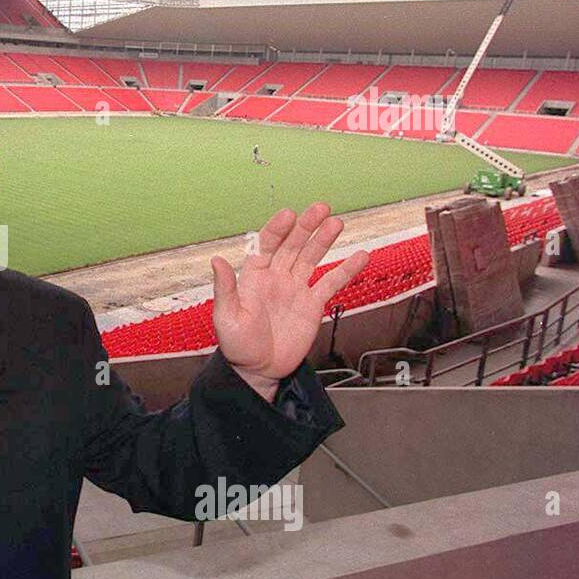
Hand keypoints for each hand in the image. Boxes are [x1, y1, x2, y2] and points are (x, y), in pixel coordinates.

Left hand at [210, 203, 368, 400]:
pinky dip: (346, 270)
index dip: (277, 229)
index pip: (266, 245)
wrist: (259, 371)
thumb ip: (226, 288)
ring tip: (336, 222)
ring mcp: (296, 289)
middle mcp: (276, 277)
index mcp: (254, 277)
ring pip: (312, 258)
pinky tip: (361, 255)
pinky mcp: (312, 304)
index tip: (289, 215)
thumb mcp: (226, 317)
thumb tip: (216, 260)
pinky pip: (331, 283)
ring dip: (324, 240)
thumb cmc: (237, 345)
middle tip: (321, 207)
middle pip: (292, 245)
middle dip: (306, 226)